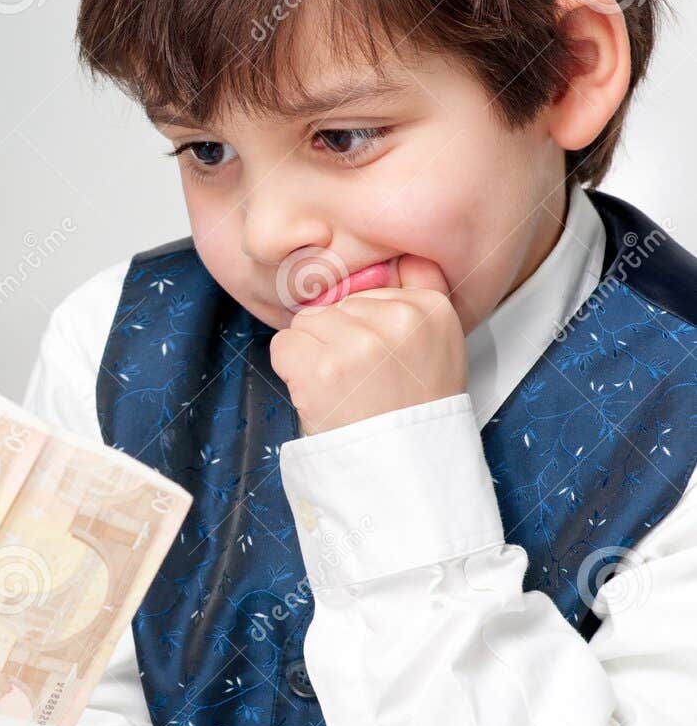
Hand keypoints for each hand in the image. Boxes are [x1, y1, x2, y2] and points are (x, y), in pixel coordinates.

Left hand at [268, 254, 466, 435]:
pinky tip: (322, 394)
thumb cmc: (414, 412)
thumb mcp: (440, 344)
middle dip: (339, 339)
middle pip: (337, 303)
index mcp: (431, 307)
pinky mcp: (323, 368)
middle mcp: (398, 318)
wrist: (405, 471)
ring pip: (308, 322)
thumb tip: (391, 255)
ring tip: (344, 389)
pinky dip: (292, 371)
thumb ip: (418, 293)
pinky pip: (284, 344)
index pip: (371, 283)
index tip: (382, 358)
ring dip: (314, 356)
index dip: (365, 323)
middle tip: (363, 382)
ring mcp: (359, 342)